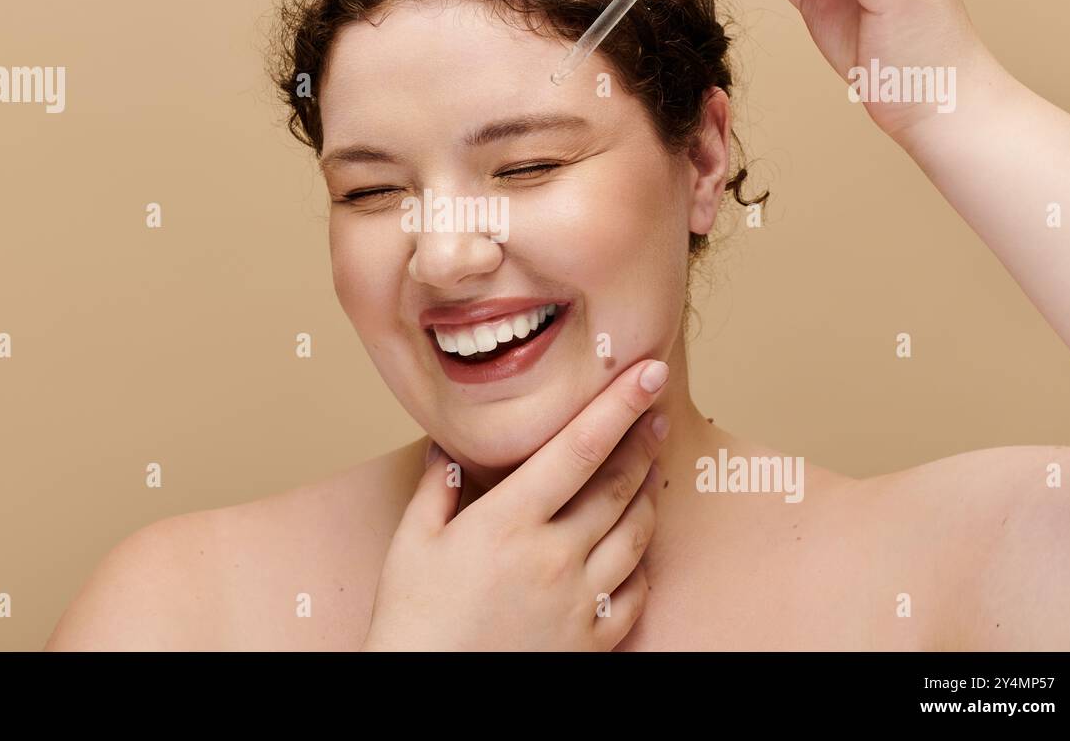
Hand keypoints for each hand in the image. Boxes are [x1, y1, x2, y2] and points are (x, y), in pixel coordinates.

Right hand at [361, 359, 670, 650]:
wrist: (426, 697)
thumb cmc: (413, 620)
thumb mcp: (412, 542)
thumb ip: (438, 486)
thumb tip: (448, 445)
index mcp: (507, 522)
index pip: (579, 448)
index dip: (619, 405)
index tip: (647, 373)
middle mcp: (552, 556)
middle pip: (618, 485)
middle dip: (644, 441)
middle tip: (657, 409)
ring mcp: (578, 601)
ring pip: (636, 534)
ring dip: (648, 495)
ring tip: (648, 470)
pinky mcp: (592, 641)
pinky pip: (635, 590)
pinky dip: (641, 560)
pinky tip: (633, 544)